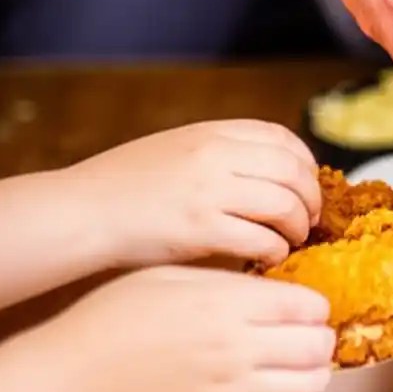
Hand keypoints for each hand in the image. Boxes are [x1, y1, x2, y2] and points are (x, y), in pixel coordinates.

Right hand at [50, 266, 334, 391]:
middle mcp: (239, 346)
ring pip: (310, 386)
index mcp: (229, 302)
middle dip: (321, 341)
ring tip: (300, 370)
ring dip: (314, 376)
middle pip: (318, 346)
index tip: (306, 311)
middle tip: (310, 339)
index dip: (314, 308)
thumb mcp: (172, 275)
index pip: (308, 306)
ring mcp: (232, 389)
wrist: (76, 374)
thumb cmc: (116, 316)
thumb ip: (228, 282)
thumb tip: (270, 288)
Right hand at [62, 120, 320, 267]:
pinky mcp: (201, 229)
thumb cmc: (126, 186)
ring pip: (284, 205)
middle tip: (311, 219)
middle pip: (293, 172)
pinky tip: (270, 258)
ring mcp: (209, 191)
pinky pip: (261, 239)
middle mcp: (214, 155)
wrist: (81, 211)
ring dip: (298, 226)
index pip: (282, 138)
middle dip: (311, 198)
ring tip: (292, 240)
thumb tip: (273, 170)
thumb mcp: (177, 149)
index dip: (305, 164)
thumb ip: (221, 152)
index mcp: (211, 133)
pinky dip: (275, 250)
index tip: (308, 185)